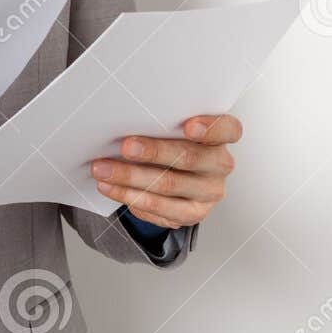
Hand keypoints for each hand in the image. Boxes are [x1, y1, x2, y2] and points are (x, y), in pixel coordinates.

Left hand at [89, 114, 241, 229]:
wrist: (179, 176)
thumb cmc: (175, 144)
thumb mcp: (174, 129)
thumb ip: (162, 124)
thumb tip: (124, 118)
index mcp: (220, 138)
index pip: (227, 130)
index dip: (210, 128)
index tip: (188, 126)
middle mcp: (219, 165)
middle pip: (188, 158)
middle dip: (153, 152)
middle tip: (125, 147)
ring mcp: (208, 193)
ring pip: (168, 185)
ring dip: (130, 178)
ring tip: (103, 170)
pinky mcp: (193, 214)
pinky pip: (159, 209)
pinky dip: (130, 197)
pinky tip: (111, 188)